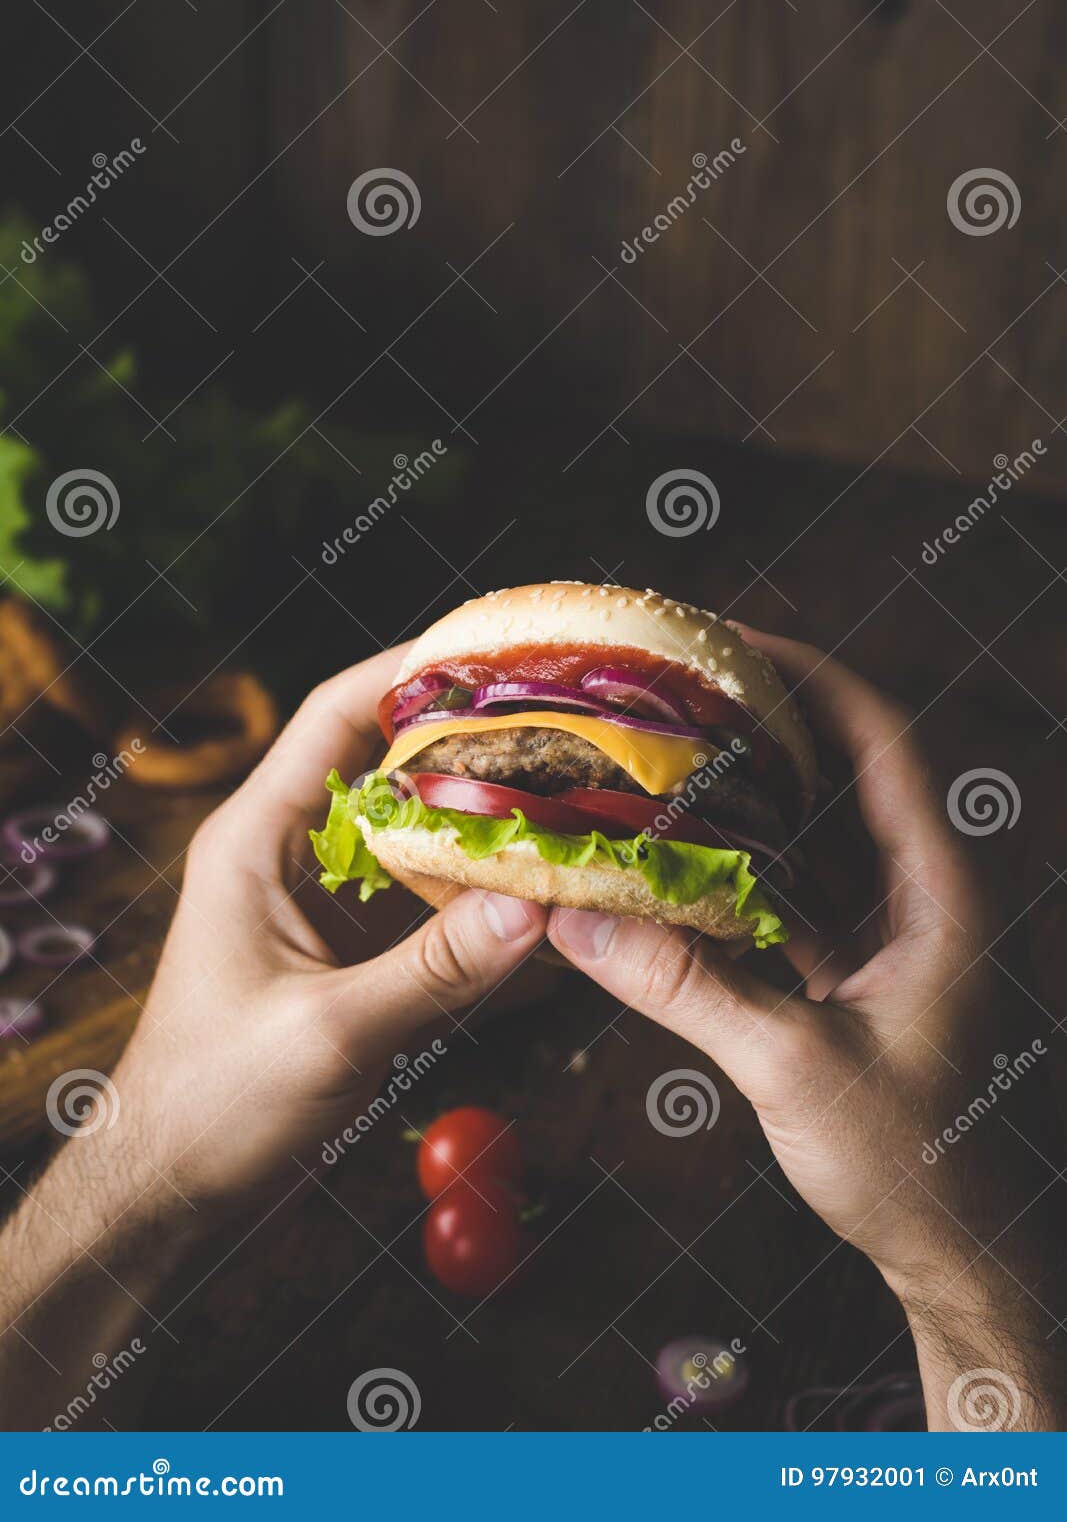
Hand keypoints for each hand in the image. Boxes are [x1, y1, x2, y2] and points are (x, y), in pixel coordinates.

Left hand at [0, 646, 546, 1425]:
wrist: (169, 1184)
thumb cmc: (213, 1104)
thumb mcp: (327, 1035)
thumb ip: (431, 973)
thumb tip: (534, 906)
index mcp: (257, 838)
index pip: (335, 715)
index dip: (410, 670)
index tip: (494, 649)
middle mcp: (291, 852)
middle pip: (389, 765)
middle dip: (473, 743)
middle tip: (566, 724)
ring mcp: (323, 901)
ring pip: (416, 832)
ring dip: (484, 819)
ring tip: (574, 794)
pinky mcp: (348, 949)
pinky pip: (424, 899)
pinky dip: (477, 891)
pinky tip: (542, 892)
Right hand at [548, 630, 1066, 1428]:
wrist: (971, 1256)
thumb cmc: (920, 1165)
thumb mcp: (795, 1067)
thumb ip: (685, 988)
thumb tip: (576, 924)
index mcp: (941, 889)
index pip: (884, 739)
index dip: (813, 676)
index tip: (733, 638)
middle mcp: (923, 896)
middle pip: (843, 771)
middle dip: (761, 723)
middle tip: (672, 688)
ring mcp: (893, 936)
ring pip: (814, 836)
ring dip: (744, 798)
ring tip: (659, 758)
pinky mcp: (862, 977)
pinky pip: (794, 897)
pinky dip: (736, 874)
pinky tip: (670, 864)